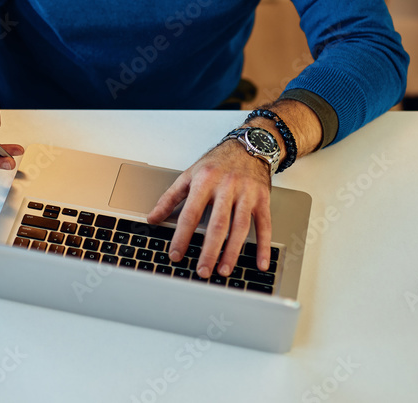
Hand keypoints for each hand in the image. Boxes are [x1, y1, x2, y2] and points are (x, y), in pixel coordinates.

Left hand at [147, 142, 272, 277]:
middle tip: (202, 271)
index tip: (176, 254)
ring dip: (232, 252)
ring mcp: (246, 194)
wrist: (249, 146)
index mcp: (205, 182)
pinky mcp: (262, 200)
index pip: (190, 214)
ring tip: (224, 270)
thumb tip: (152, 218)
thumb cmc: (217, 162)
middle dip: (210, 251)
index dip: (182, 236)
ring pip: (240, 228)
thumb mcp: (189, 175)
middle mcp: (227, 188)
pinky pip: (264, 225)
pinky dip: (264, 246)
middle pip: (218, 224)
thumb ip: (170, 198)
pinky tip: (260, 263)